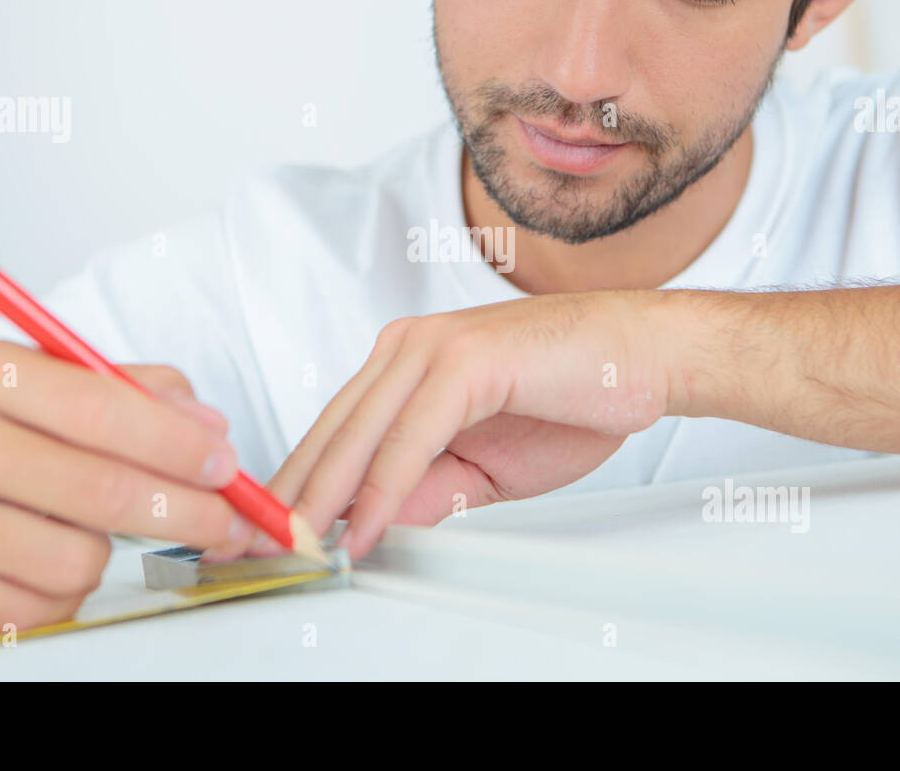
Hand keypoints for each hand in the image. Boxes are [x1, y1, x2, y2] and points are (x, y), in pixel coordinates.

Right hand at [0, 342, 252, 630]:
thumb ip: (134, 394)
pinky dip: (64, 595)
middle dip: (187, 512)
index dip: (179, 444)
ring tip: (91, 535)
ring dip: (109, 556)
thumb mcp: (48, 387)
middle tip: (227, 523)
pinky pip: (35, 607)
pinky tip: (47, 565)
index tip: (226, 467)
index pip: (102, 410)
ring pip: (75, 558)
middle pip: (100, 491)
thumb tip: (209, 424)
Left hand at [250, 289, 684, 559]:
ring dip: (322, 499)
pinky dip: (384, 488)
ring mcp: (432, 348)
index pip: (333, 435)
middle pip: (331, 435)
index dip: (296, 489)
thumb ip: (428, 489)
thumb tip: (373, 522)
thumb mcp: (485, 467)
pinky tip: (364, 527)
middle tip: (252, 551)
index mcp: (403, 365)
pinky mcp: (465, 360)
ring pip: (359, 436)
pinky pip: (411, 437)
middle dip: (290, 499)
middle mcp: (406, 348)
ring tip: (294, 550)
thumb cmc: (574, 399)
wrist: (647, 359)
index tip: (267, 538)